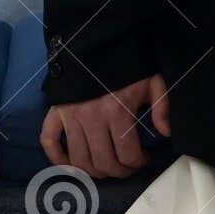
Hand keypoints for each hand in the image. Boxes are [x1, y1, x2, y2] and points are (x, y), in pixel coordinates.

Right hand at [40, 72, 171, 180]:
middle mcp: (91, 119)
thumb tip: (165, 133)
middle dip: (118, 171)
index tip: (142, 159)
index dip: (137, 164)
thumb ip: (162, 107)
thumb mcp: (152, 81)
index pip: (126, 155)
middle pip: (103, 162)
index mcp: (117, 112)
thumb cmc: (127, 63)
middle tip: (126, 167)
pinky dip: (57, 158)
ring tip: (105, 168)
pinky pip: (49, 141)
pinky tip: (69, 166)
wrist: (98, 42)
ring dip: (93, 171)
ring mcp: (70, 117)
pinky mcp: (56, 112)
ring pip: (78, 159)